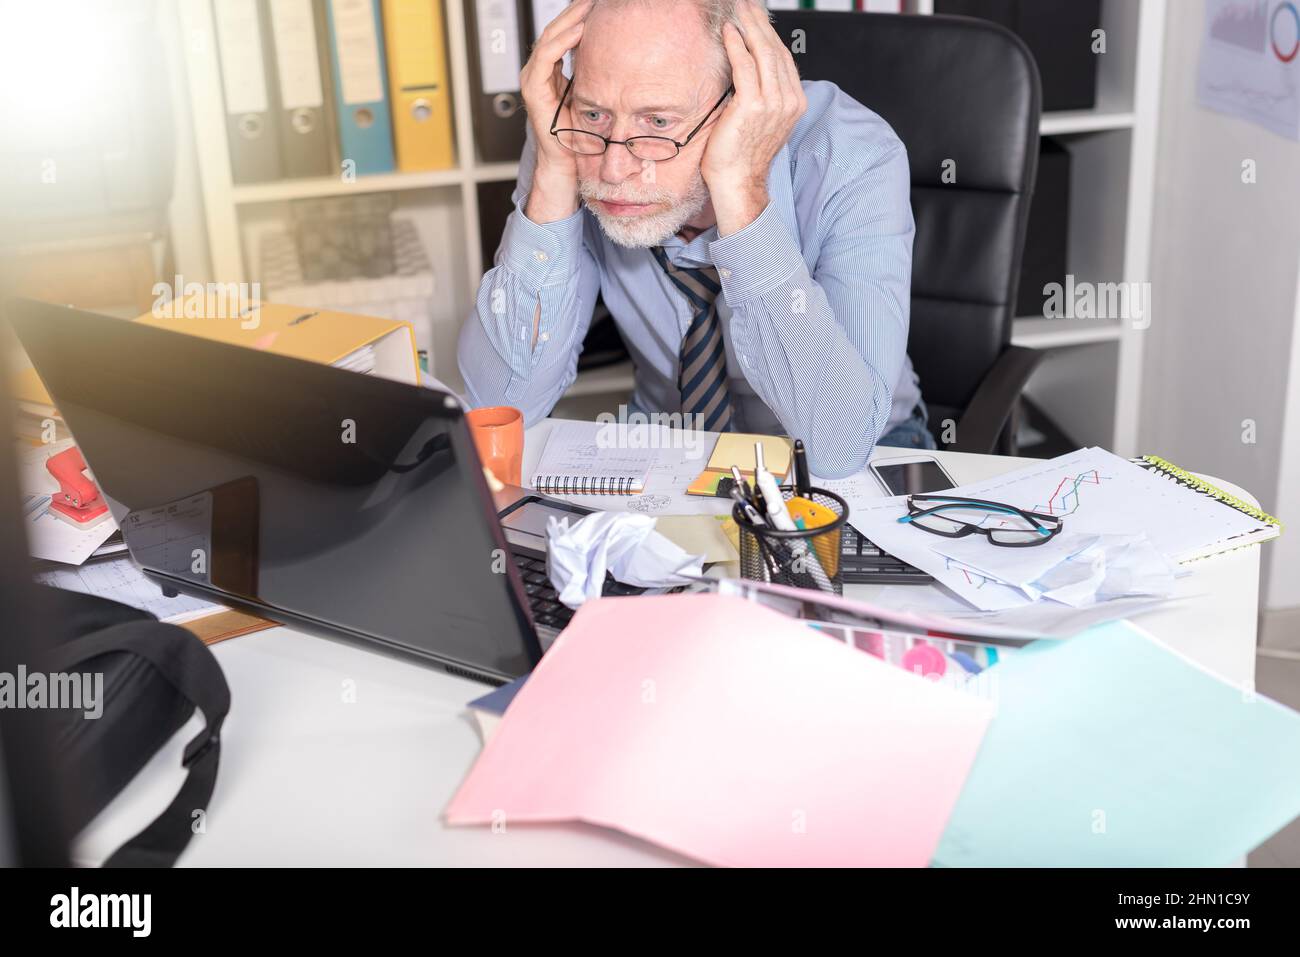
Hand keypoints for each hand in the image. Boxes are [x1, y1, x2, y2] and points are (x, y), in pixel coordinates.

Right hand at [519, 0, 592, 221]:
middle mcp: (541, 71)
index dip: (582, 14)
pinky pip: (546, 56)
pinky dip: (563, 41)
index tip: (602, 3)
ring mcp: (535, 79)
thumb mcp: (596, 99)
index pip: (566, 32)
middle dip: (577, 9)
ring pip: (550, 36)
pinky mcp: (534, 89)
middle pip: (557, 28)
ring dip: (571, 18)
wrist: (568, 165)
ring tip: (590, 4)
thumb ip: (601, 78)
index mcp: (554, 70)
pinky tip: (581, 29)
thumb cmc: (583, 137)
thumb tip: (628, 59)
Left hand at [701, 1, 807, 235]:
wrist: (737, 182)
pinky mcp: (754, 106)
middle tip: (745, 2)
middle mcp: (789, 99)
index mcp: (794, 101)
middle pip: (775, 48)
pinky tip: (729, 31)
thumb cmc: (740, 154)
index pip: (782, 56)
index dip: (768, 32)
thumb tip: (748, 67)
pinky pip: (746, 66)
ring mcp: (774, 102)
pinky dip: (737, 46)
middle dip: (759, 20)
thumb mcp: (758, 118)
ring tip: (737, 8)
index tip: (755, 14)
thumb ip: (761, 93)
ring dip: (749, 25)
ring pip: (763, 52)